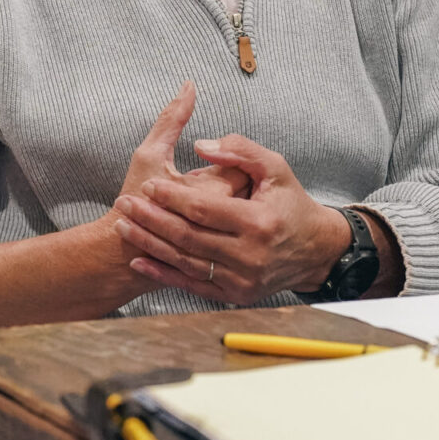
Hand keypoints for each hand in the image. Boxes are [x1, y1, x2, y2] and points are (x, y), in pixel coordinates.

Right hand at [106, 83, 249, 264]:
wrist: (120, 253)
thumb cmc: (133, 200)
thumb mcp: (149, 155)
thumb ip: (171, 120)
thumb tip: (189, 86)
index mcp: (215, 193)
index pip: (242, 167)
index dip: (227, 163)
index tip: (208, 167)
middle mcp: (226, 221)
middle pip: (249, 189)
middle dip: (233, 184)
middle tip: (208, 186)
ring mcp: (225, 244)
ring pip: (243, 216)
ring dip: (231, 208)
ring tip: (209, 206)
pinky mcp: (221, 262)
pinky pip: (235, 238)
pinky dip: (225, 228)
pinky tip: (208, 224)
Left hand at [111, 133, 352, 305]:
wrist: (314, 250)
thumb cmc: (291, 204)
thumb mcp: (275, 168)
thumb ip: (239, 150)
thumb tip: (202, 144)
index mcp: (259, 222)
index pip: (203, 210)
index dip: (171, 197)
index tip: (149, 185)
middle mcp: (250, 255)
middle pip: (188, 236)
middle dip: (151, 219)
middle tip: (125, 203)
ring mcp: (242, 279)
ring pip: (185, 261)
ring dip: (150, 244)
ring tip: (124, 226)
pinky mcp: (235, 294)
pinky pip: (192, 284)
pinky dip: (163, 273)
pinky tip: (141, 259)